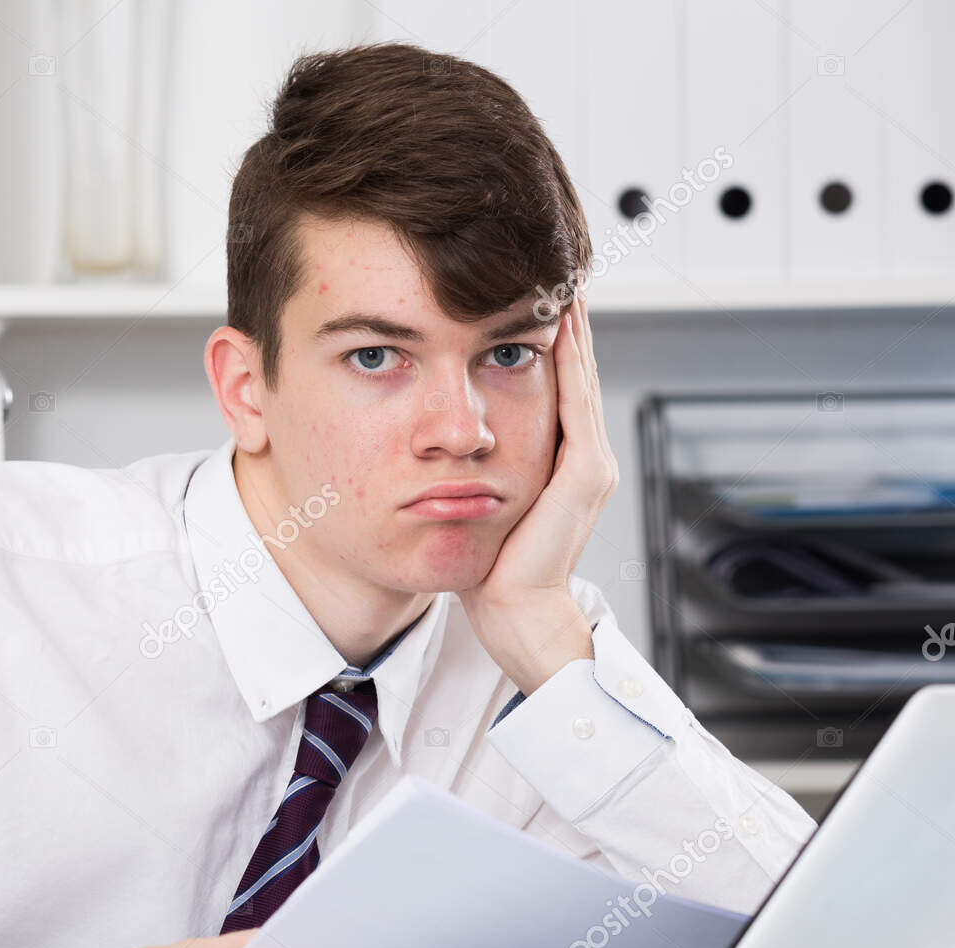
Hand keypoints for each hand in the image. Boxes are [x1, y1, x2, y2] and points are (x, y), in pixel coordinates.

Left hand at [456, 288, 616, 694]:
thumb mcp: (475, 508)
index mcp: (555, 462)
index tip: (519, 286)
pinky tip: (557, 319)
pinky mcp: (583, 474)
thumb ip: (466, 469)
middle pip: (570, 366)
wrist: (516, 620)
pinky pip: (577, 401)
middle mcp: (579, 456)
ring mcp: (587, 463)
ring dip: (569, 321)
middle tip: (544, 257)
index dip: (537, 332)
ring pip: (578, 373)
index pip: (550, 381)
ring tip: (555, 270)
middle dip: (556, 312)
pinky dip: (569, 358)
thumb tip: (431, 441)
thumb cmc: (491, 575)